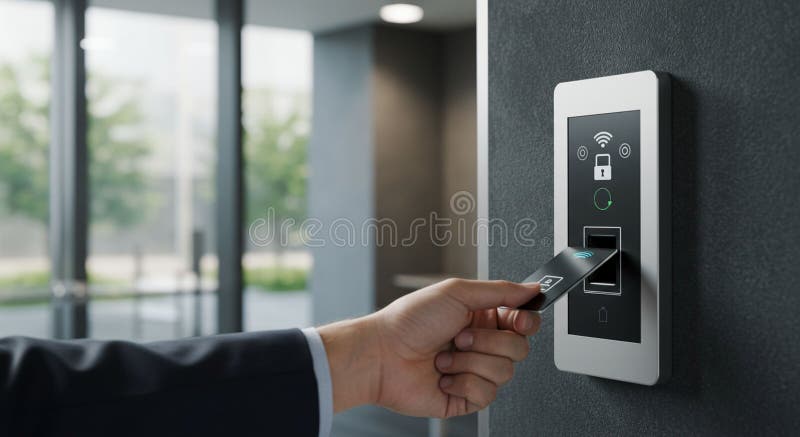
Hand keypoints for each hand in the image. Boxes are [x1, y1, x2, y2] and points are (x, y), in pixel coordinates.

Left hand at [318, 279, 540, 417]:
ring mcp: (473, 372)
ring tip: (445, 356)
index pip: (522, 322)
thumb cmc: (409, 321)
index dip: (524, 322)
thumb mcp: (456, 292)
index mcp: (480, 317)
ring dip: (470, 362)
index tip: (515, 320)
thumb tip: (531, 288)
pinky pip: (487, 394)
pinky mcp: (465, 397)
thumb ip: (500, 290)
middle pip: (519, 348)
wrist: (382, 355)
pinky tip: (443, 375)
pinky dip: (463, 382)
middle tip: (461, 336)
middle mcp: (479, 344)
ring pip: (505, 372)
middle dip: (488, 342)